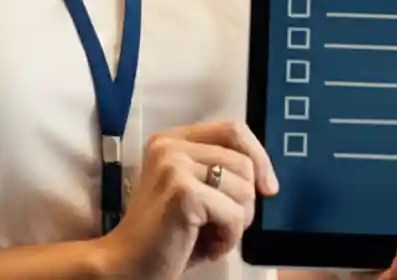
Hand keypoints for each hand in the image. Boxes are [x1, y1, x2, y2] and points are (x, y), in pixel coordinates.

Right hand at [99, 120, 279, 279]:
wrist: (128, 267)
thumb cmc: (167, 237)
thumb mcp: (195, 192)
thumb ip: (220, 173)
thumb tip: (267, 179)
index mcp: (172, 141)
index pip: (233, 130)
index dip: (259, 157)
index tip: (267, 188)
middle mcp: (170, 147)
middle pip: (245, 163)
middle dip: (245, 203)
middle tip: (219, 225)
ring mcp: (175, 167)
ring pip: (245, 190)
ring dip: (236, 224)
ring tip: (208, 236)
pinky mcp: (183, 193)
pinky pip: (235, 215)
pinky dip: (228, 239)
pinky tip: (206, 248)